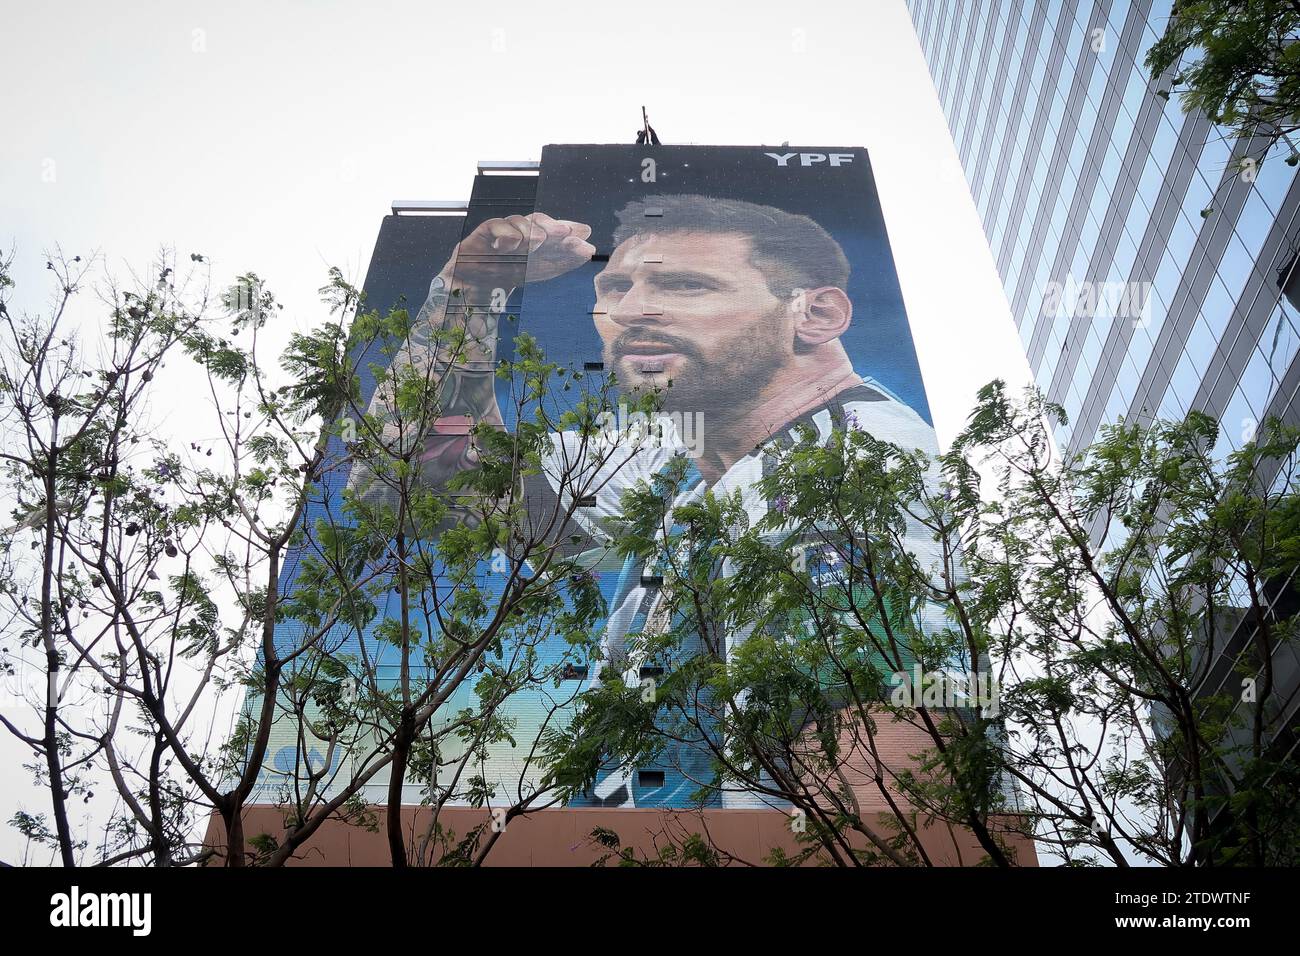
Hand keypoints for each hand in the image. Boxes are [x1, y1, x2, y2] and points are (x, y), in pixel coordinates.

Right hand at [448, 212, 594, 289]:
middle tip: (565, 233)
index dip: (569, 230)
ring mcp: (501, 230)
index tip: (586, 235)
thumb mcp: (539, 272)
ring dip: (531, 231)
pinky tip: (513, 245)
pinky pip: (497, 225)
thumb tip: (589, 248)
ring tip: (539, 242)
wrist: (472, 293)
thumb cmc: (505, 279)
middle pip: (538, 221)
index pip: (554, 229)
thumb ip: (563, 260)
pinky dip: (507, 234)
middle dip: (553, 227)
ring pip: (519, 221)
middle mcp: (520, 231)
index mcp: (535, 238)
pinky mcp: (482, 232)